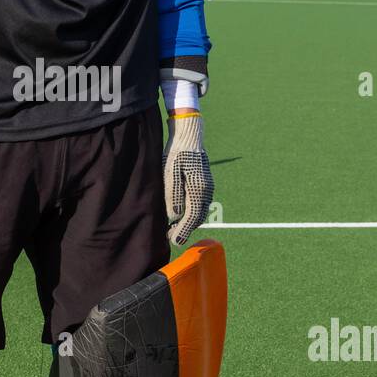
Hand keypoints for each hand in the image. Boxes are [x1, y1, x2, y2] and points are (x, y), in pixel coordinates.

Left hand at [162, 111, 213, 244]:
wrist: (189, 135)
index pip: (192, 217)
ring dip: (187, 221)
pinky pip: (199, 204)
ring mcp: (207, 187)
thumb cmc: (176, 152)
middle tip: (170, 237)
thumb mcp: (169, 172)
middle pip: (197, 217)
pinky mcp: (204, 183)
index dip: (182, 230)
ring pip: (199, 212)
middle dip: (185, 229)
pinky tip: (179, 213)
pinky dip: (190, 212)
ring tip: (172, 227)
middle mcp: (206, 190)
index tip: (174, 240)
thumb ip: (172, 194)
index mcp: (199, 189)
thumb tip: (174, 215)